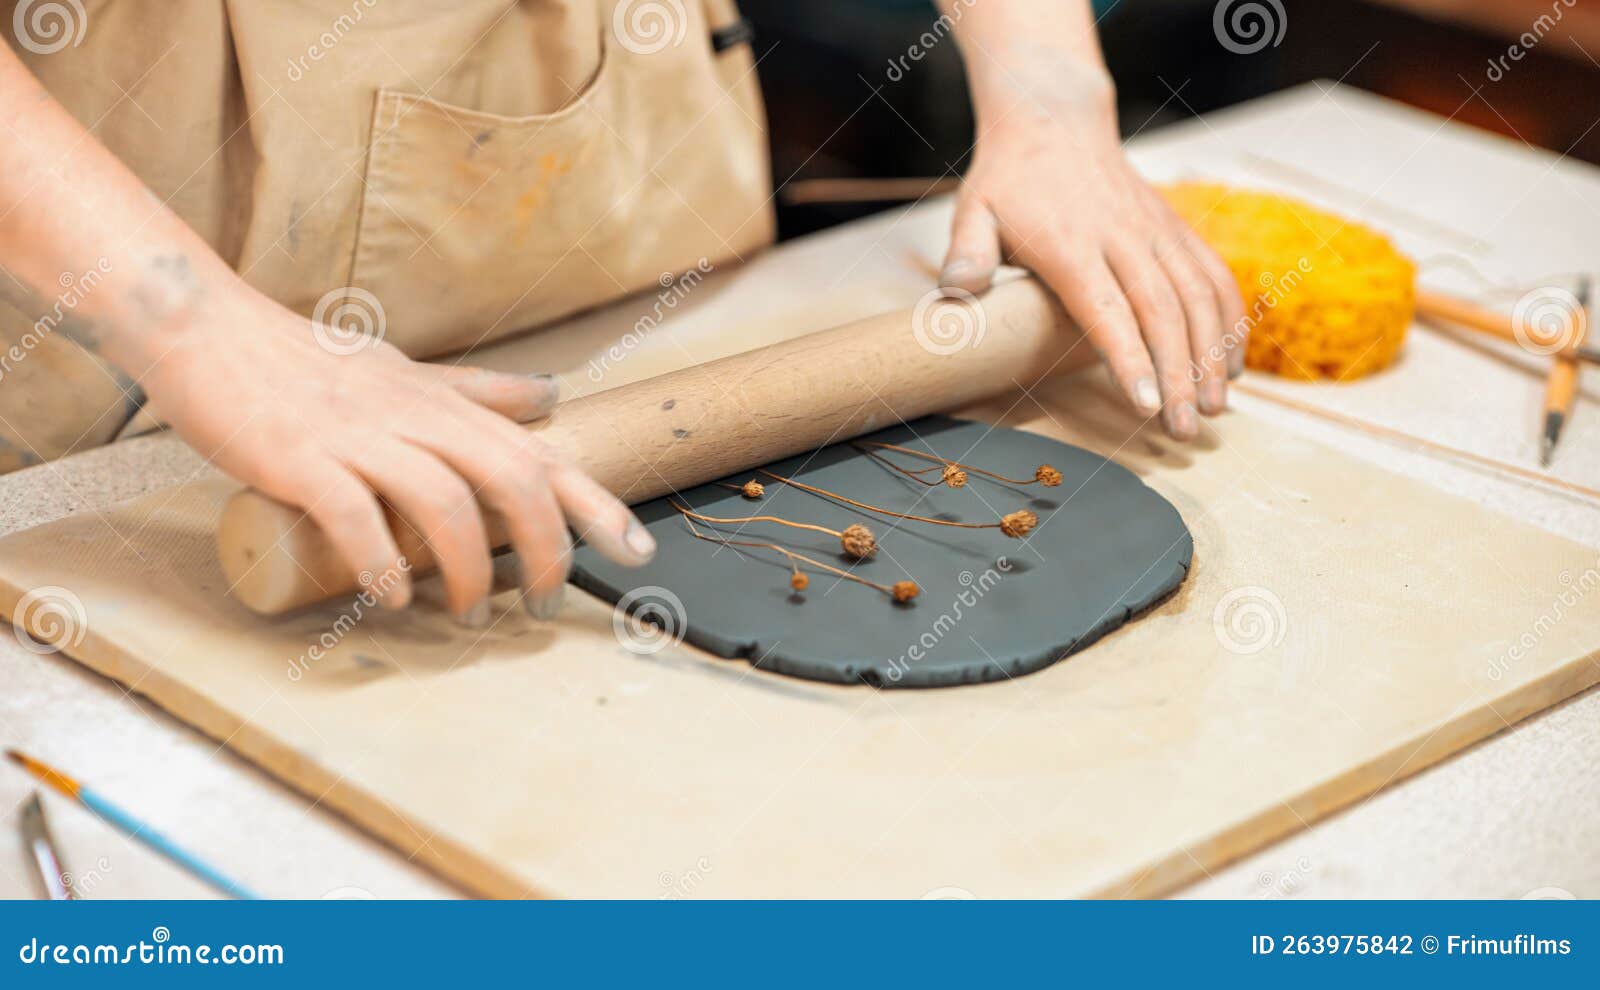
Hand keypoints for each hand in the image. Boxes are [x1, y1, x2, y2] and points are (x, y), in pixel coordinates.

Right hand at [138, 287, 655, 624]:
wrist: (211, 332)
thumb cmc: (315, 364)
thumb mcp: (411, 373)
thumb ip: (479, 392)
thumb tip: (554, 396)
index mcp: (447, 405)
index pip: (542, 456)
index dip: (597, 505)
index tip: (638, 554)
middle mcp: (417, 417)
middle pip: (511, 480)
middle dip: (543, 549)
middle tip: (539, 601)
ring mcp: (360, 436)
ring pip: (444, 501)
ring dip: (466, 568)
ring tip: (468, 612)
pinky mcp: (301, 458)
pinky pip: (354, 512)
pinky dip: (381, 562)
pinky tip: (393, 598)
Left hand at [939, 70, 1245, 439]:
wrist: (1053, 119)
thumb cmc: (1008, 180)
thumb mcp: (973, 210)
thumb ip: (966, 254)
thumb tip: (955, 292)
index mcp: (1070, 243)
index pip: (1106, 308)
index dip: (1129, 357)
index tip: (1145, 406)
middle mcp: (1123, 236)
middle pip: (1162, 311)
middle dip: (1179, 375)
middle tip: (1184, 430)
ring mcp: (1155, 231)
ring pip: (1198, 296)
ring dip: (1213, 355)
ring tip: (1214, 410)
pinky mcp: (1176, 228)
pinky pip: (1213, 275)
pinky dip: (1230, 321)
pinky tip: (1233, 366)